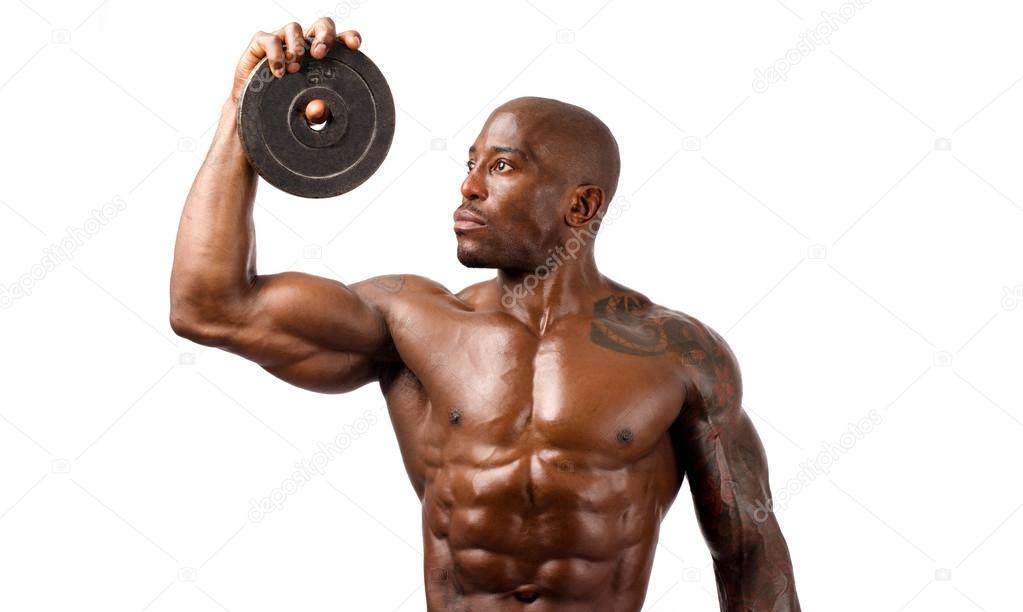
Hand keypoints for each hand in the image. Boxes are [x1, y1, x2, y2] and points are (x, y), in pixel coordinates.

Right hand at [230, 18, 361, 106]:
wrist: (252, 110)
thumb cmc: (284, 106)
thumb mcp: (305, 115)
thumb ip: (316, 114)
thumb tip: (319, 109)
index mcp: (321, 56)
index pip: (340, 39)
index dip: (349, 37)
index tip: (354, 46)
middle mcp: (303, 44)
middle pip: (321, 25)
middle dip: (324, 35)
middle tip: (320, 55)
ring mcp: (282, 42)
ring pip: (294, 27)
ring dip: (297, 46)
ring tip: (295, 68)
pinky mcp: (260, 44)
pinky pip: (269, 39)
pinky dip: (275, 54)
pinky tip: (278, 72)